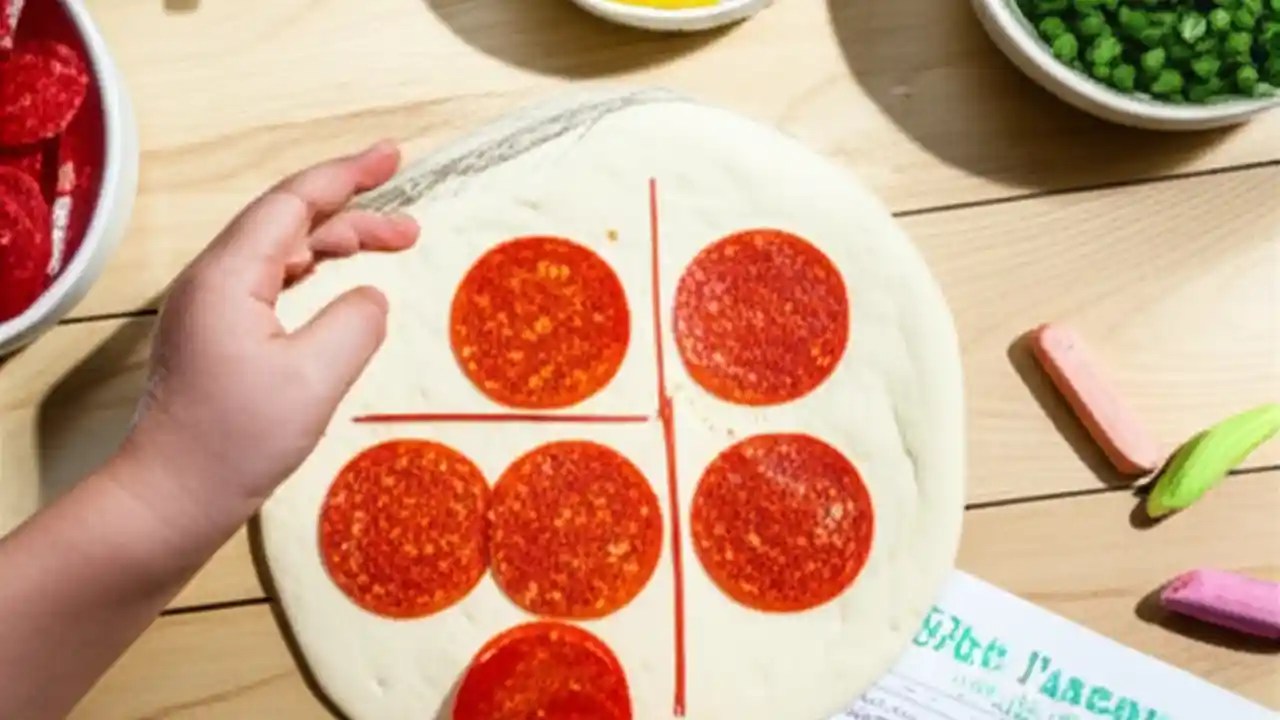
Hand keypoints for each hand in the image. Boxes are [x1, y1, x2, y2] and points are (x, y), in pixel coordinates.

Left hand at [123, 141, 418, 522]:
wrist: (170, 497)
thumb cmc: (236, 441)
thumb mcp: (314, 380)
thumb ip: (354, 324)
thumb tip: (371, 296)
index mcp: (230, 276)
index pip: (294, 203)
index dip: (346, 174)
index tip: (393, 156)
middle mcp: (214, 280)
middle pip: (290, 223)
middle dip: (353, 213)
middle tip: (411, 227)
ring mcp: (211, 307)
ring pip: (281, 252)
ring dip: (337, 244)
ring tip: (390, 247)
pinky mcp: (216, 335)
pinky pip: (271, 281)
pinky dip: (314, 271)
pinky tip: (338, 282)